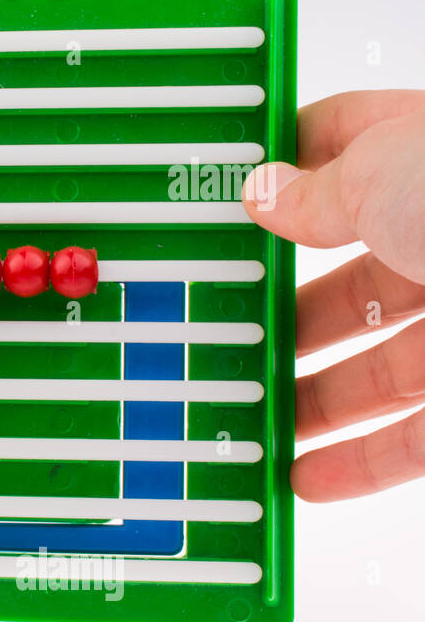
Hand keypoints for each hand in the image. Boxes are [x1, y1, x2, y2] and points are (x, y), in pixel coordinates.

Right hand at [243, 89, 424, 501]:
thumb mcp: (390, 174)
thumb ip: (319, 192)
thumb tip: (264, 192)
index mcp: (423, 158)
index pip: (341, 145)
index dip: (277, 171)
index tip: (216, 205)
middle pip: (348, 276)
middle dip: (282, 311)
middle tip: (217, 338)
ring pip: (377, 365)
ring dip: (311, 398)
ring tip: (247, 421)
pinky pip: (416, 436)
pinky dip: (359, 462)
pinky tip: (308, 476)